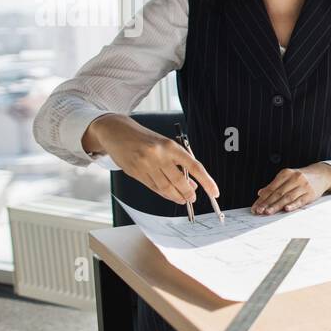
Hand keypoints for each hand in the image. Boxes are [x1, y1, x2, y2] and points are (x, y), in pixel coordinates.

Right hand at [84, 113, 218, 205]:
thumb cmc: (144, 138)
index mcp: (170, 146)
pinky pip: (154, 188)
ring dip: (177, 196)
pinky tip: (169, 195)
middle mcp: (159, 155)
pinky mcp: (135, 173)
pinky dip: (164, 194)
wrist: (116, 132)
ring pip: (166, 188)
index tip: (215, 192)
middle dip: (189, 193)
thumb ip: (178, 163)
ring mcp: (146, 165)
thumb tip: (192, 183)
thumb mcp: (165, 144)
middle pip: (180, 181)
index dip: (207, 181)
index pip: (195, 166)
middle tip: (193, 198)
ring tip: (183, 199)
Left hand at [252, 163, 330, 214]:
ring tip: (268, 212)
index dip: (262, 198)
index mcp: (286, 173)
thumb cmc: (301, 178)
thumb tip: (261, 193)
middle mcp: (295, 178)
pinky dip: (293, 205)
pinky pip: (300, 200)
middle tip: (259, 211)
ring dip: (276, 206)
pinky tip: (286, 209)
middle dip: (267, 203)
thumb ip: (274, 185)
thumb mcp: (288, 177)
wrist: (322, 174)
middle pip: (278, 193)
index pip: (271, 187)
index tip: (255, 206)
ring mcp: (303, 186)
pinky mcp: (311, 194)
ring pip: (287, 197)